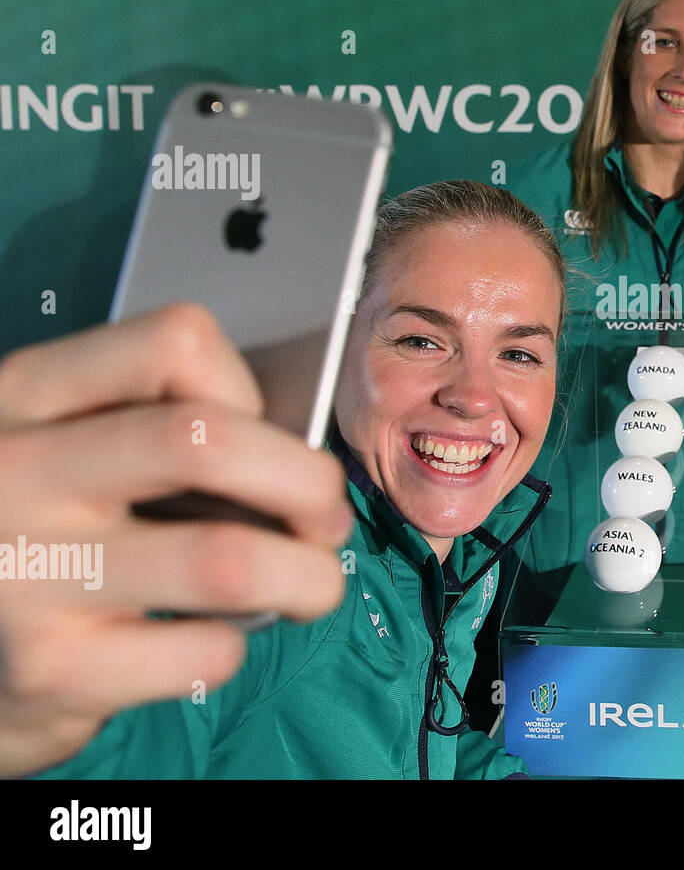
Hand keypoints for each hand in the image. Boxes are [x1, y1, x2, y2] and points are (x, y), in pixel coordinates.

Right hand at [0, 304, 351, 775]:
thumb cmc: (43, 538)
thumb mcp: (67, 452)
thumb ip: (156, 433)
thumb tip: (302, 466)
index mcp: (28, 395)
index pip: (175, 342)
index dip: (250, 386)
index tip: (265, 432)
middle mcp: (14, 471)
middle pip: (208, 442)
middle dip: (307, 483)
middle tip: (325, 519)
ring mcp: (26, 573)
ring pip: (226, 561)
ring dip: (307, 577)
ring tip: (311, 585)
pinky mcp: (48, 670)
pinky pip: (202, 651)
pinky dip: (237, 647)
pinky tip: (210, 641)